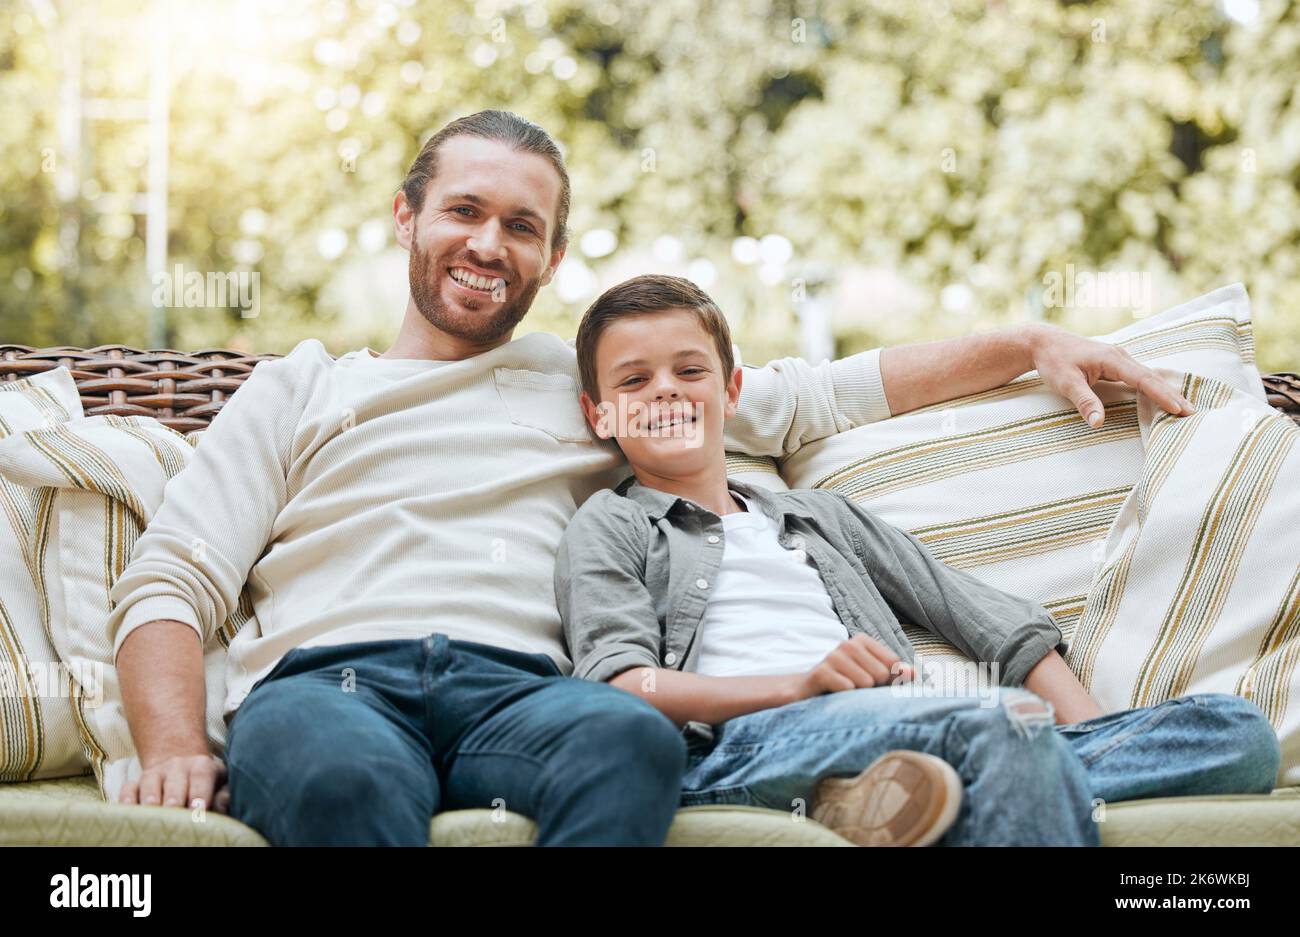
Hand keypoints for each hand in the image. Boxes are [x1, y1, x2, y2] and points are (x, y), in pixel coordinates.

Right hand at [119, 752, 229, 813]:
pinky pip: (128, 788)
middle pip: (174, 782)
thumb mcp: (221, 782)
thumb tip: (221, 805)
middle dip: (174, 798)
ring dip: (149, 800)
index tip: (198, 810)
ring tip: (151, 814)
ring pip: (149, 784)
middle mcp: (177, 766)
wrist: (182, 763)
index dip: (200, 793)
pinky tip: (127, 812)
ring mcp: (155, 773)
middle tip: (174, 811)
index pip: (202, 777)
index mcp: (202, 766)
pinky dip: (126, 800)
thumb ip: (224, 794)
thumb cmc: (207, 782)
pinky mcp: (136, 782)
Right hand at [794, 634, 917, 699]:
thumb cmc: (845, 686)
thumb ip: (896, 676)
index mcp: (862, 641)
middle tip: (854, 690)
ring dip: (858, 695)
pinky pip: (848, 688)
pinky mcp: (820, 672)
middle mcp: (847, 644)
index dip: (888, 680)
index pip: (894, 663)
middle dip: (872, 689)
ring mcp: (832, 657)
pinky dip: (845, 699)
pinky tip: (835, 697)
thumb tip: (913, 673)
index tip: (872, 684)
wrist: (806, 694)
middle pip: (882, 673)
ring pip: (866, 682)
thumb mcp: (873, 680)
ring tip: (845, 694)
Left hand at [1028, 324, 1193, 427]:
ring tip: (1183, 409)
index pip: (1143, 379)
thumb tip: (1098, 423)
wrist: (1042, 342)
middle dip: (1172, 395)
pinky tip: (1162, 398)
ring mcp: (1118, 359)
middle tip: (1192, 414)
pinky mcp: (1114, 364)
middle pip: (1151, 378)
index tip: (1179, 409)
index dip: (1162, 395)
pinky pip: (1139, 377)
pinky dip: (1153, 387)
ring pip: (1147, 377)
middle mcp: (1120, 356)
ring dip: (1165, 392)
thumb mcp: (1066, 383)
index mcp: (1112, 359)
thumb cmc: (1053, 361)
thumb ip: (1084, 402)